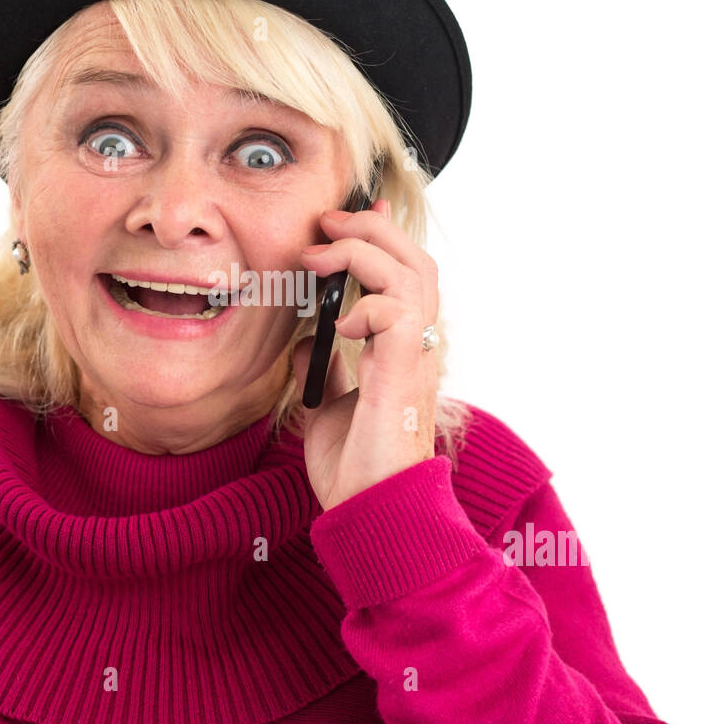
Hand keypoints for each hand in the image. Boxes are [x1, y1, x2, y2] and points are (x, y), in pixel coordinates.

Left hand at [293, 198, 440, 511]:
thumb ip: (326, 366)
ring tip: (321, 257)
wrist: (370, 510)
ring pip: (411, 273)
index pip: (406, 274)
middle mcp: (418, 347)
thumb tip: (305, 339)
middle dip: (369, 229)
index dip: (382, 236)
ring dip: (363, 252)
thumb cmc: (356, 467)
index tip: (348, 214)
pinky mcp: (403, 372)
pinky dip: (366, 303)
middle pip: (414, 259)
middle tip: (326, 224)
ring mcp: (416, 358)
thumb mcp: (331, 404)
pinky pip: (399, 312)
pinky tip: (337, 323)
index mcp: (403, 349)